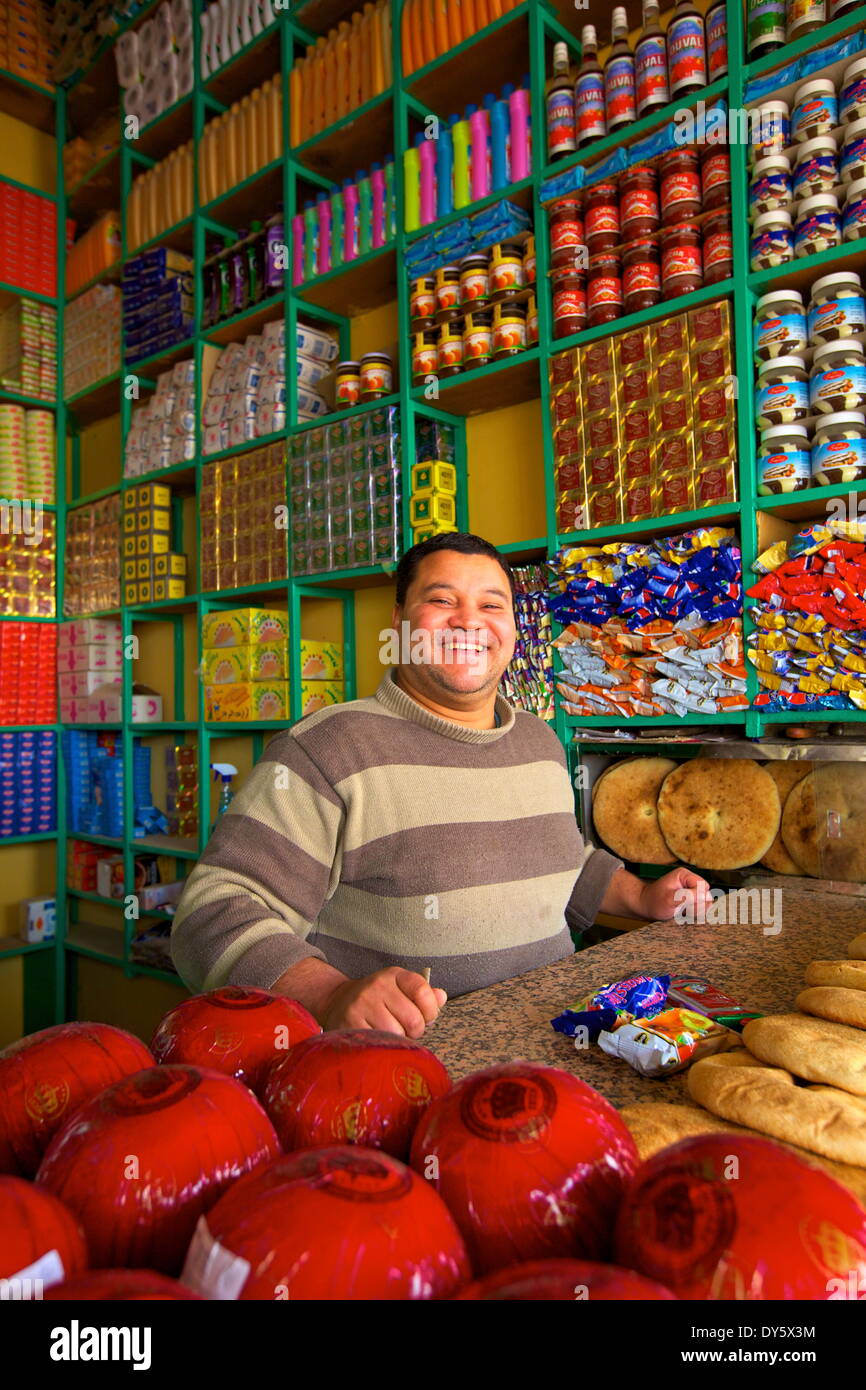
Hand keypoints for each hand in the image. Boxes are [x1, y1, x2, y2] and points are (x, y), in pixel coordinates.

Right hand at [321, 966, 446, 1036]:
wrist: (338, 1002)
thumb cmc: (378, 999)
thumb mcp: (400, 989)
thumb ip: (424, 994)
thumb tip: (441, 997)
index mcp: (394, 975)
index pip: (423, 992)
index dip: (430, 1011)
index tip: (425, 1017)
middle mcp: (377, 986)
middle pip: (414, 1020)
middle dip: (414, 1031)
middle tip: (405, 1030)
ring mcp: (362, 1005)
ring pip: (397, 1035)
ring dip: (398, 1041)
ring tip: (389, 1033)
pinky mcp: (350, 1024)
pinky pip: (378, 1044)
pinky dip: (382, 1047)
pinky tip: (377, 1039)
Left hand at [638, 867, 712, 923]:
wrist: (646, 908)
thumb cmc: (654, 902)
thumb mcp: (669, 899)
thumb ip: (688, 897)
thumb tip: (706, 896)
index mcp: (685, 875)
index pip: (703, 885)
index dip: (698, 897)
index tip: (687, 904)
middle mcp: (690, 882)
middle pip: (707, 895)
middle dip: (698, 906)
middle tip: (684, 910)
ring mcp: (692, 892)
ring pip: (706, 904)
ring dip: (697, 912)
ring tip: (683, 913)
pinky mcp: (692, 901)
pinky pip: (702, 910)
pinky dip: (695, 915)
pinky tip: (684, 915)